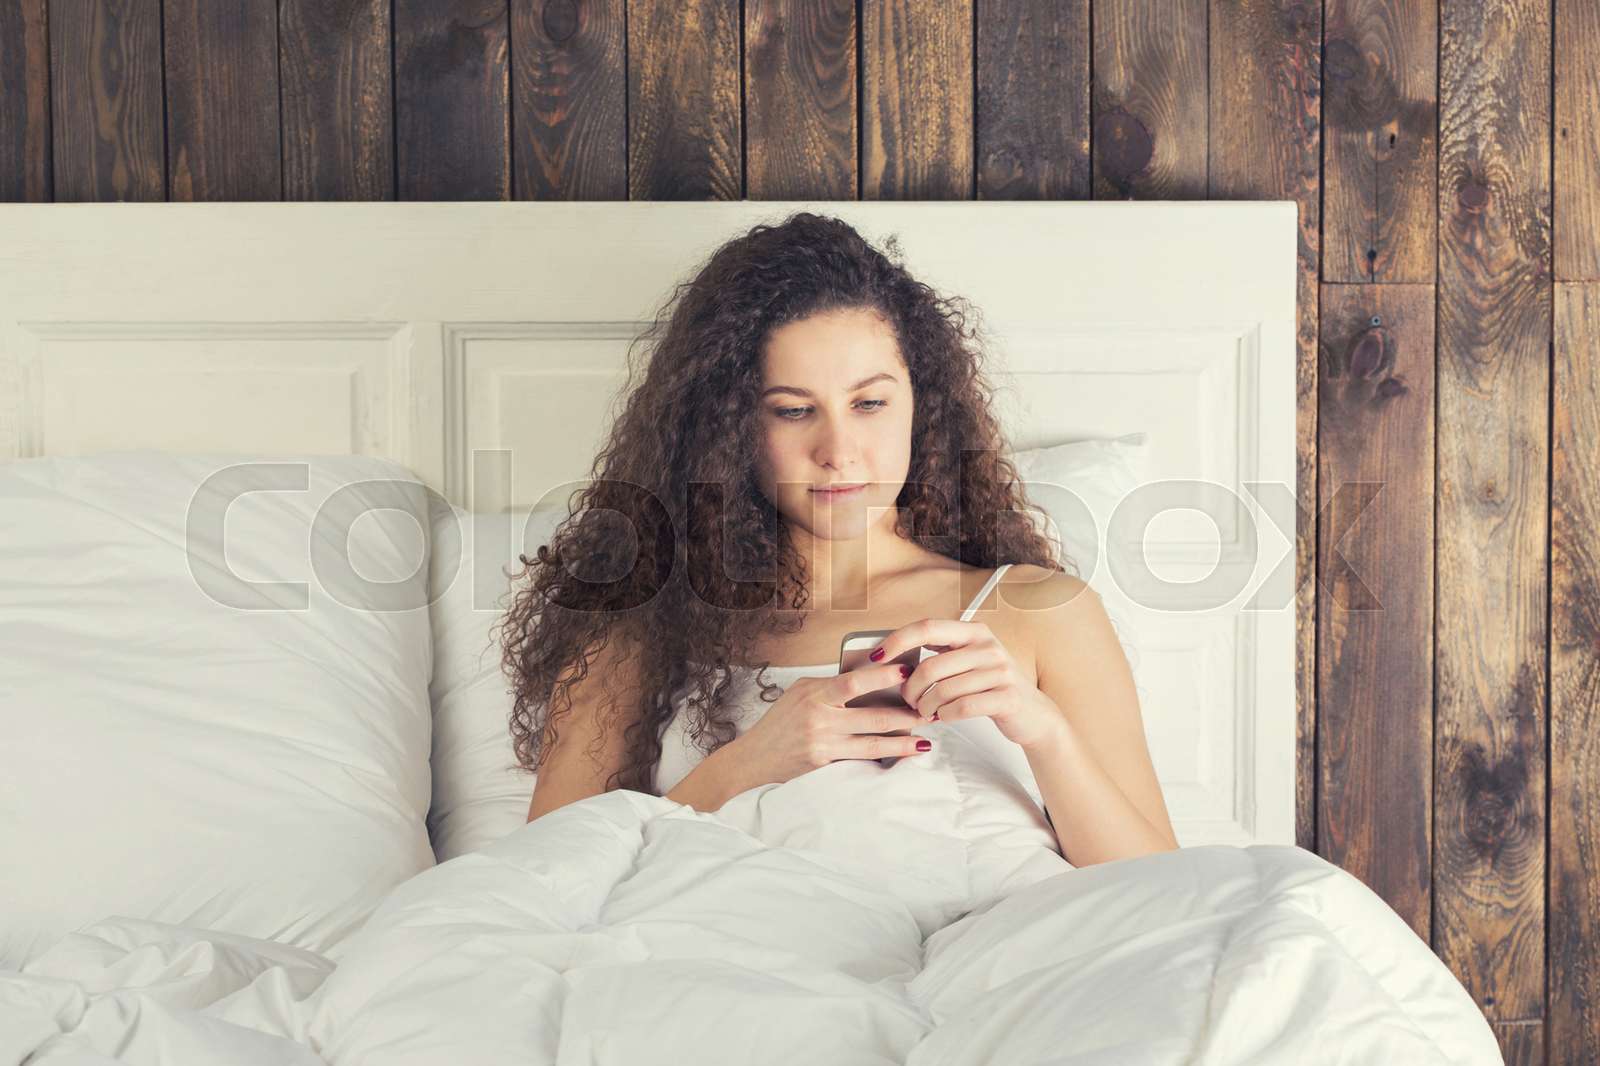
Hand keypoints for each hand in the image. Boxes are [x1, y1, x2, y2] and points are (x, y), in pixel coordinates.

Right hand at [734, 662, 934, 786]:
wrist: (753, 759)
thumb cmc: (780, 723)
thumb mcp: (800, 694)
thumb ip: (830, 686)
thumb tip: (870, 678)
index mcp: (814, 693)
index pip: (853, 682)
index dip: (882, 677)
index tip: (907, 673)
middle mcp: (818, 717)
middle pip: (872, 716)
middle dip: (906, 714)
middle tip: (930, 710)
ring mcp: (822, 744)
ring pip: (872, 742)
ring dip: (902, 740)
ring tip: (925, 738)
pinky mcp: (823, 766)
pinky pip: (860, 760)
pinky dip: (884, 758)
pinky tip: (902, 755)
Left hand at [870, 619, 1065, 752]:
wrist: (1033, 714)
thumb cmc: (989, 687)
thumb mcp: (969, 662)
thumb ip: (940, 654)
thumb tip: (892, 655)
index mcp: (974, 631)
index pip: (928, 627)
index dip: (898, 640)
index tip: (876, 656)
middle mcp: (988, 646)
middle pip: (931, 665)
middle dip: (911, 688)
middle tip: (908, 701)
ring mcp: (1000, 671)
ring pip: (943, 690)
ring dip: (926, 706)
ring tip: (925, 712)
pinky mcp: (1007, 697)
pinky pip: (961, 708)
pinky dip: (944, 716)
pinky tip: (943, 717)